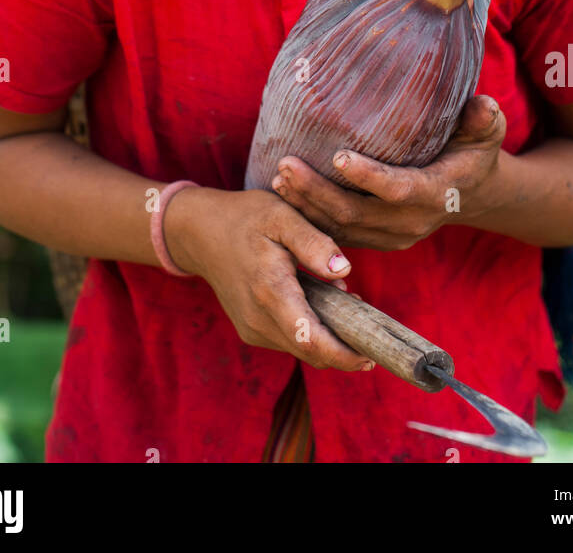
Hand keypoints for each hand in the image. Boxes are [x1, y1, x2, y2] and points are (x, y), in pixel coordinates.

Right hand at [162, 185, 374, 372]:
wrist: (201, 231)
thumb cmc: (246, 217)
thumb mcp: (282, 215)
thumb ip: (313, 243)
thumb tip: (344, 270)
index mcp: (271, 290)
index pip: (312, 340)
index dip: (343, 355)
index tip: (370, 356)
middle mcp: (258, 318)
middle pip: (310, 352)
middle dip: (343, 350)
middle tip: (368, 330)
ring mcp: (251, 327)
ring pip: (300, 349)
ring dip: (327, 339)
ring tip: (347, 309)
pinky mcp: (249, 329)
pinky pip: (287, 340)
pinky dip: (309, 332)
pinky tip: (320, 306)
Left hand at [269, 94, 507, 250]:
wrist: (472, 196)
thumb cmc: (474, 153)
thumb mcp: (487, 134)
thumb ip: (485, 119)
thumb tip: (482, 104)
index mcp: (435, 194)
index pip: (398, 190)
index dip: (368, 177)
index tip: (337, 156)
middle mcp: (411, 222)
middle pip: (357, 213)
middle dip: (318, 192)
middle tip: (286, 164)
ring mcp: (391, 236)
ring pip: (341, 228)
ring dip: (306, 206)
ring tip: (277, 178)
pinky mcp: (376, 240)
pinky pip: (337, 234)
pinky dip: (310, 218)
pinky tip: (284, 196)